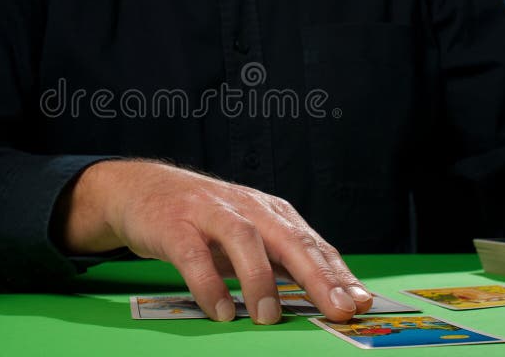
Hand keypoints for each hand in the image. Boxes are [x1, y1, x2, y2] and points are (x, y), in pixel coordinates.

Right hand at [57, 159, 372, 323]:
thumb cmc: (204, 217)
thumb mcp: (247, 232)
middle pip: (289, 240)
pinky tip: (221, 311)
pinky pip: (194, 256)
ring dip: (260, 279)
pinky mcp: (175, 225)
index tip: (361, 302)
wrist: (143, 188)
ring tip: (269, 316)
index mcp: (269, 212)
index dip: (338, 273)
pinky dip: (208, 284)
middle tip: (339, 309)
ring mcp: (210, 213)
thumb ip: (280, 259)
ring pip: (244, 240)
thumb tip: (326, 295)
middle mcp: (246, 208)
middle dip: (318, 276)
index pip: (311, 243)